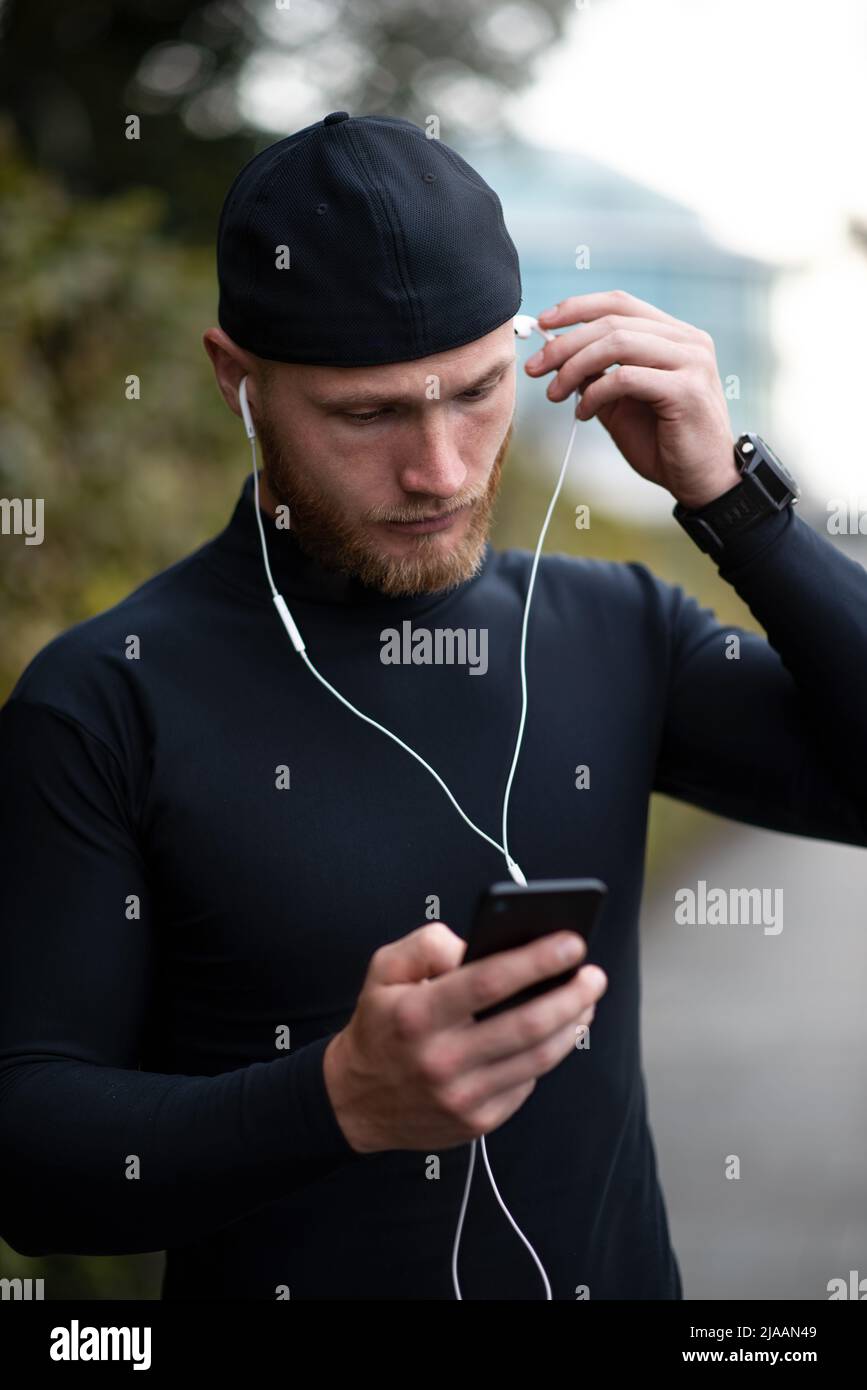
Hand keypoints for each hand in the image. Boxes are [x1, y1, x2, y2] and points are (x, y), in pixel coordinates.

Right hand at [323, 921, 607, 1153]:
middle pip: (526, 1024)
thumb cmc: (380, 1024)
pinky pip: (526, 1083)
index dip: (537, 960)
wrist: (354, 1102)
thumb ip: (427, 944)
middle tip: (593, 974)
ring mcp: (462, 1096)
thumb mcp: (383, 970)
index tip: (572, 942)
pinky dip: (548, 1055)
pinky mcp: (478, 1122)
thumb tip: (476, 943)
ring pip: (537, 1058)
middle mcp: (440, 1059)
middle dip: (570, 995)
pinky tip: (559, 1032)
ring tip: (586, 1000)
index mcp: (417, 1015)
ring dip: (571, 1026)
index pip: (488, 982)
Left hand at [525, 289, 740, 509]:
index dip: (578, 308)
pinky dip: (595, 393)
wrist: (701, 480)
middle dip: (565, 344)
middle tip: (536, 367)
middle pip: (612, 322)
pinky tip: (582, 412)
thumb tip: (557, 353)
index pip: (620, 303)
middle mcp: (687, 340)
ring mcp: (691, 361)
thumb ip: (597, 375)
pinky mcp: (686, 388)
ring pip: (617, 343)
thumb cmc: (663, 442)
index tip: (543, 322)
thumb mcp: (621, 402)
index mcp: (674, 335)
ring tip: (555, 393)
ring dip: (575, 367)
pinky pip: (626, 378)